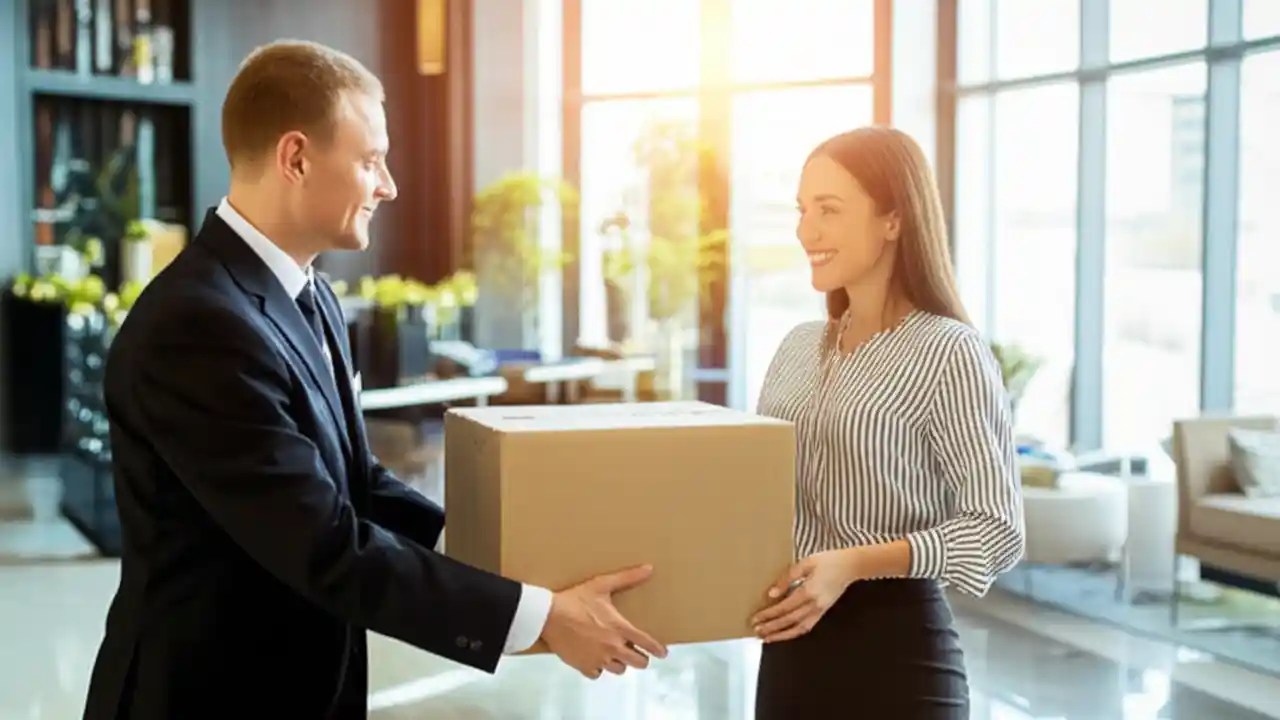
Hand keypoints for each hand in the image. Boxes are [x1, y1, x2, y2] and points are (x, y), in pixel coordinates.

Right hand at [540, 564, 668, 679]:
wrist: (548, 616)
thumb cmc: (575, 599)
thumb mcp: (602, 585)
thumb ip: (627, 578)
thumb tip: (648, 568)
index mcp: (620, 629)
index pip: (647, 644)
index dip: (658, 649)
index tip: (662, 653)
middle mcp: (613, 647)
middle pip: (638, 662)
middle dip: (640, 658)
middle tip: (638, 653)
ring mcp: (598, 659)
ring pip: (619, 670)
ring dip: (620, 663)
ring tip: (615, 654)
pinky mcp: (583, 666)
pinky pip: (597, 674)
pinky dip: (598, 668)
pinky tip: (595, 659)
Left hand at [751, 549, 859, 642]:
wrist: (851, 566)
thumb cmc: (828, 560)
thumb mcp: (806, 562)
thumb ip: (788, 578)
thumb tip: (772, 594)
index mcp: (809, 591)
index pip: (784, 607)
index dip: (769, 615)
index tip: (755, 619)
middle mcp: (814, 604)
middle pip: (789, 620)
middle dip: (771, 627)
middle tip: (756, 631)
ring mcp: (820, 610)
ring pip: (799, 628)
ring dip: (782, 635)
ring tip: (767, 638)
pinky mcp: (823, 612)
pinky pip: (807, 626)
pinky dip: (794, 632)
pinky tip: (785, 634)